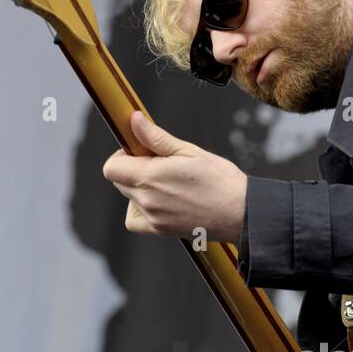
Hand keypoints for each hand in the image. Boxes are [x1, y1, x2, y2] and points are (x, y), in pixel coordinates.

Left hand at [102, 111, 246, 240]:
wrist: (240, 213)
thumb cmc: (220, 180)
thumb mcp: (188, 151)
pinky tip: (159, 202)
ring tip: (169, 185)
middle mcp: (147, 200)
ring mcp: (153, 217)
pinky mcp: (160, 230)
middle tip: (162, 166)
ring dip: (140, 188)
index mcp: (150, 176)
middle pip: (119, 182)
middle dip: (134, 170)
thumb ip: (156, 138)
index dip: (122, 156)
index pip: (111, 168)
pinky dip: (139, 211)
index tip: (141, 152)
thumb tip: (134, 120)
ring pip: (129, 198)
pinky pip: (134, 220)